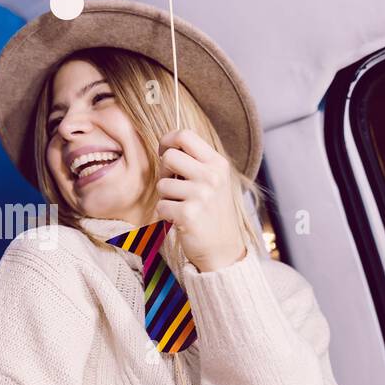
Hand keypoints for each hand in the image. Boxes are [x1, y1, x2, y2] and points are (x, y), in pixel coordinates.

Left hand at [154, 129, 246, 271]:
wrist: (223, 248)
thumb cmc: (213, 212)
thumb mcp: (214, 181)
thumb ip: (196, 162)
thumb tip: (166, 146)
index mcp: (218, 164)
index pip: (185, 135)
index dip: (167, 141)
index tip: (164, 151)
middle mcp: (211, 176)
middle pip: (169, 157)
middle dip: (164, 172)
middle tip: (173, 186)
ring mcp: (201, 195)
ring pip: (162, 185)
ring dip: (166, 198)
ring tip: (182, 207)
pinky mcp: (188, 214)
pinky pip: (161, 206)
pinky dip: (166, 215)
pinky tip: (180, 220)